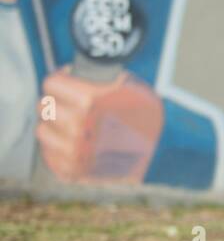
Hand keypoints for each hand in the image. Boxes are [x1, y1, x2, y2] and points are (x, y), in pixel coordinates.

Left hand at [36, 68, 162, 181]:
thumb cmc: (144, 115)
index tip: (74, 82)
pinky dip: (57, 147)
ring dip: (55, 125)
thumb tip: (74, 69)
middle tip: (73, 104)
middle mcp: (78, 127)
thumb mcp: (127, 85)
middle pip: (44, 106)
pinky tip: (71, 142)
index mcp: (88, 101)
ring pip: (43, 131)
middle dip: (58, 101)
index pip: (51, 83)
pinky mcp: (73, 170)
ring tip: (71, 124)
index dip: (65, 79)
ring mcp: (74, 152)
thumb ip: (97, 77)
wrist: (164, 153)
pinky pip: (48, 156)